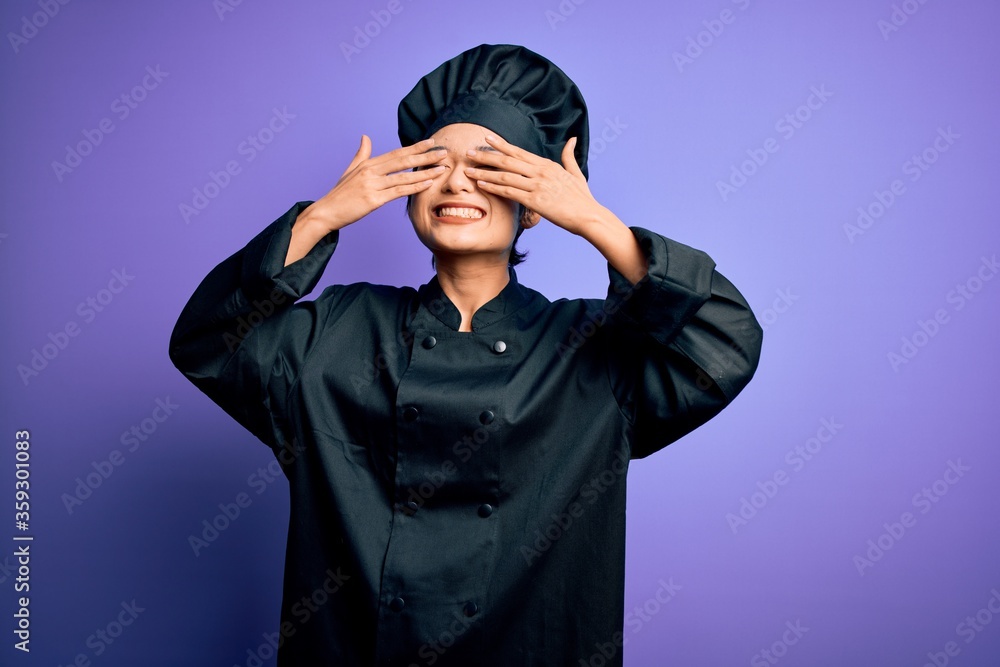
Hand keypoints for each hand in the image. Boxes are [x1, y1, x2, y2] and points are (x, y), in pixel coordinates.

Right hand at [300, 135, 446, 232]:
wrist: (326, 212)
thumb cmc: (340, 194)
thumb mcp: (350, 171)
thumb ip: (361, 154)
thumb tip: (366, 136)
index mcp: (368, 164)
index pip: (396, 153)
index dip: (415, 147)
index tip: (431, 142)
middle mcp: (371, 171)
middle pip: (403, 161)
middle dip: (425, 156)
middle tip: (444, 152)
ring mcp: (372, 185)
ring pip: (404, 176)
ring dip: (425, 172)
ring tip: (442, 169)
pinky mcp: (373, 200)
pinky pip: (398, 192)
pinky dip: (415, 187)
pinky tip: (428, 183)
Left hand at [462, 133, 603, 234]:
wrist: (589, 216)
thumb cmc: (582, 198)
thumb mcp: (576, 173)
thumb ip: (569, 156)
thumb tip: (571, 139)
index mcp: (548, 164)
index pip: (519, 151)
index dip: (501, 145)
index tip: (487, 138)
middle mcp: (540, 172)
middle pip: (508, 160)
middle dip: (486, 156)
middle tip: (469, 152)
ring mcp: (537, 185)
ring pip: (505, 175)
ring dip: (484, 171)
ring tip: (468, 169)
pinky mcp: (535, 200)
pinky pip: (509, 192)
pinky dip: (493, 186)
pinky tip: (481, 184)